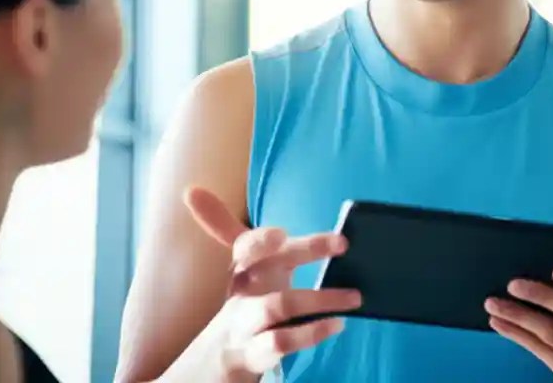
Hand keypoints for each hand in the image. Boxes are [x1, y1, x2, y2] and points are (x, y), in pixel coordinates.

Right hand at [185, 186, 361, 378]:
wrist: (216, 361)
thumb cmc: (244, 307)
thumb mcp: (246, 271)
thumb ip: (243, 235)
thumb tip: (197, 191)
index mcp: (243, 270)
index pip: (245, 247)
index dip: (260, 241)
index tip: (280, 234)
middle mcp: (240, 294)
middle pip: (263, 268)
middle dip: (303, 250)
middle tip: (343, 242)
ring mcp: (243, 326)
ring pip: (277, 305)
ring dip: (320, 298)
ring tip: (355, 296)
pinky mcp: (252, 355)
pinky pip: (280, 342)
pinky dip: (310, 333)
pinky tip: (336, 325)